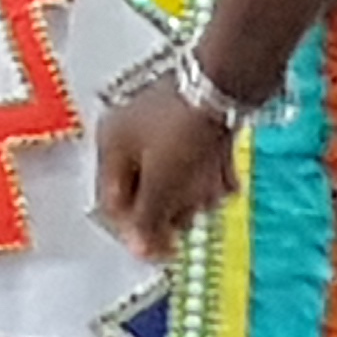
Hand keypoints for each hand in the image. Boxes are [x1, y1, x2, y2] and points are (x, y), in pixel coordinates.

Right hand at [94, 82, 244, 261]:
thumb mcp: (162, 182)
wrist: (225, 83)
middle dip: (176, 207)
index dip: (138, 233)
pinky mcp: (190, 128)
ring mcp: (161, 131)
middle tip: (195, 208)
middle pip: (147, 195)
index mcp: (110, 146)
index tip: (167, 254)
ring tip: (214, 184)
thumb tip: (137, 252)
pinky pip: (196, 164)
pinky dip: (211, 173)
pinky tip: (225, 170)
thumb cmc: (183, 132)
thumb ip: (147, 220)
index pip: (113, 204)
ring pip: (176, 182)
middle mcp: (129, 138)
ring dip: (198, 192)